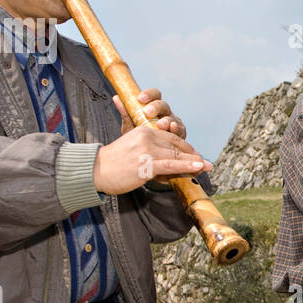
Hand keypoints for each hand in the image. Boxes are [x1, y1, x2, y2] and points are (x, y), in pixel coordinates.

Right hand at [94, 122, 210, 194]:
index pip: (170, 137)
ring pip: (176, 155)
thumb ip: (144, 147)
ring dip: (194, 162)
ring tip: (207, 166)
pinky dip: (188, 166)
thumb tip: (159, 156)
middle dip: (192, 155)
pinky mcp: (147, 163)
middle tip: (205, 163)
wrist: (95, 171)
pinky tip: (199, 166)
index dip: (185, 148)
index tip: (195, 156)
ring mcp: (148, 150)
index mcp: (143, 131)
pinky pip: (172, 165)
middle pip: (176, 146)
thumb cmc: (111, 163)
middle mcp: (147, 137)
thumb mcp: (128, 147)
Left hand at [115, 89, 187, 139]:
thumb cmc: (138, 139)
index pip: (155, 95)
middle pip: (163, 105)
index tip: (140, 98)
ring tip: (160, 124)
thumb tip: (116, 97)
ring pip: (173, 118)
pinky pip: (180, 130)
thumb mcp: (130, 126)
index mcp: (154, 107)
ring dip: (167, 120)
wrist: (145, 155)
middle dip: (156, 107)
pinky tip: (172, 129)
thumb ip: (126, 113)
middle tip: (148, 112)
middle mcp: (165, 113)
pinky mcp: (179, 135)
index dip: (149, 94)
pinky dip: (177, 129)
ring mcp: (173, 123)